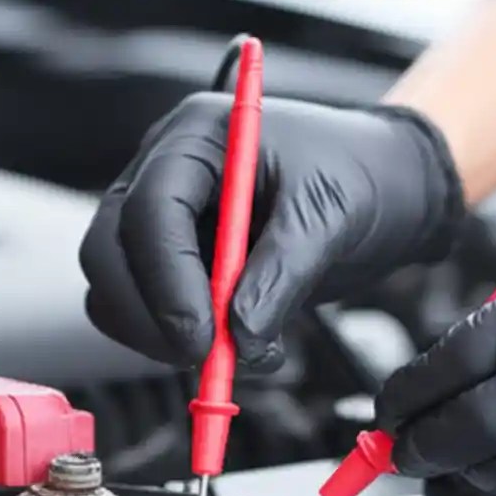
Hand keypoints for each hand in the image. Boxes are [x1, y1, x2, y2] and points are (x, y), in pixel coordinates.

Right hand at [80, 93, 462, 369]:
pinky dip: (176, 343)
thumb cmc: (363, 176)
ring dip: (160, 337)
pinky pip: (145, 313)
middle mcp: (164, 173)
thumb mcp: (333, 215)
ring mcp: (163, 221)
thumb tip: (239, 339)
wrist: (387, 187)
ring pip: (114, 290)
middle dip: (149, 314)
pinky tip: (241, 347)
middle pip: (108, 251)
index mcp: (197, 138)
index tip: (202, 337)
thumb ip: (284, 273)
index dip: (166, 280)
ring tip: (244, 352)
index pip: (148, 209)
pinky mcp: (174, 265)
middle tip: (207, 357)